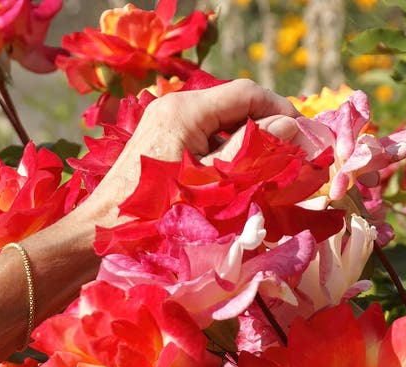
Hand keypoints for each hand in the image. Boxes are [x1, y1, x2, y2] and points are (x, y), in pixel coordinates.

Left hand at [80, 79, 298, 227]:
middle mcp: (172, 107)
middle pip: (234, 108)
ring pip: (219, 127)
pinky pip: (202, 142)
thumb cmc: (153, 214)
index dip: (281, 111)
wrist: (101, 234)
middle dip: (266, 131)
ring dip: (246, 147)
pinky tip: (235, 182)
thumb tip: (290, 128)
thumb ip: (251, 153)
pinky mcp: (159, 144)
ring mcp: (163, 125)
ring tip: (268, 176)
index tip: (305, 136)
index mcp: (185, 110)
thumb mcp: (210, 184)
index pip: (246, 93)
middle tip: (292, 160)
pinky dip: (224, 157)